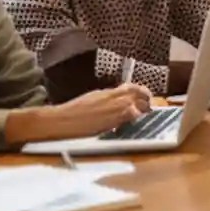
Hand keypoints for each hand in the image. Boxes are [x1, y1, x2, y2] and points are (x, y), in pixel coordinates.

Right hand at [6, 84, 151, 142]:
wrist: (61, 119)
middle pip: (138, 94)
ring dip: (143, 110)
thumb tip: (119, 103)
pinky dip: (135, 117)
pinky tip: (133, 123)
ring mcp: (113, 107)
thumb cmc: (73, 113)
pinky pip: (130, 115)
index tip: (146, 98)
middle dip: (146, 100)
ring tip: (143, 116)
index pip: (131, 87)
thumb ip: (107, 100)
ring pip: (137, 104)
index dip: (142, 92)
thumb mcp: (92, 100)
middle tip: (149, 108)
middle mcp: (112, 97)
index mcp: (107, 92)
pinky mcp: (112, 118)